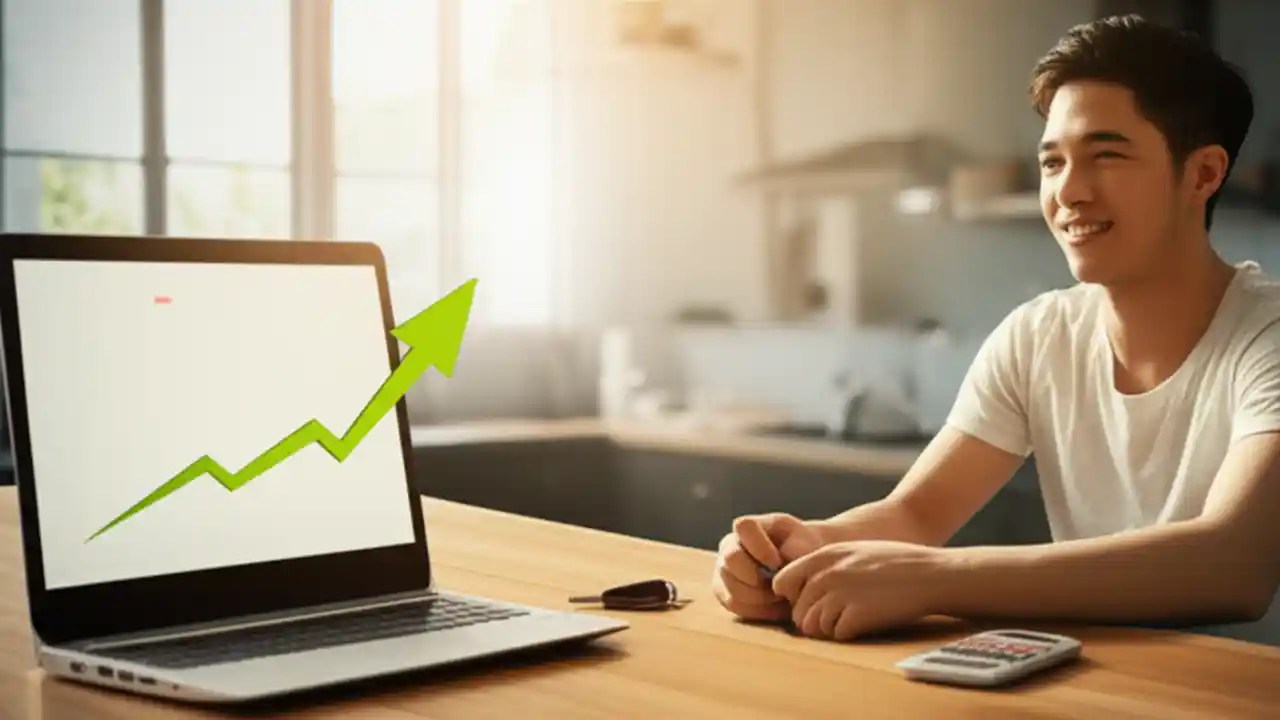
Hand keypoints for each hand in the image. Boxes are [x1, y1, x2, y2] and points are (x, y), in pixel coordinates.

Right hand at [712, 513, 829, 620]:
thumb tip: (775, 565)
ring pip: (731, 586)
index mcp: (749, 526)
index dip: (760, 548)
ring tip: (779, 596)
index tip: (778, 563)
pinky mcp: (723, 592)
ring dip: (759, 597)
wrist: (800, 569)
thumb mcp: (805, 543)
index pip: (743, 527)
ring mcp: (723, 569)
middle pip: (730, 560)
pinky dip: (756, 609)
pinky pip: (734, 604)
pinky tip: (773, 605)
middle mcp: (730, 545)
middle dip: (757, 578)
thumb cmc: (803, 551)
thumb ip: (794, 547)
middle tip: (778, 585)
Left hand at [771, 540, 942, 640]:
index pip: (782, 582)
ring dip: (829, 629)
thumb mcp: (855, 551)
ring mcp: (839, 595)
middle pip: (797, 611)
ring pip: (812, 626)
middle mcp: (826, 574)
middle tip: (837, 619)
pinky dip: (848, 634)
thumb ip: (826, 565)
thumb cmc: (896, 563)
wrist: (931, 575)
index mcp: (824, 556)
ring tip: (852, 621)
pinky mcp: (855, 616)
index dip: (793, 597)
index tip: (808, 604)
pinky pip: (836, 635)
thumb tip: (803, 588)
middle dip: (813, 619)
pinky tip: (866, 623)